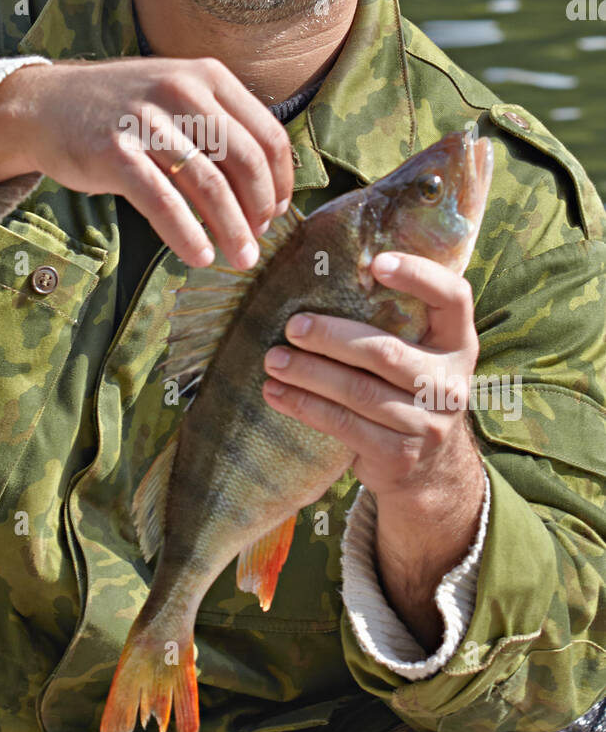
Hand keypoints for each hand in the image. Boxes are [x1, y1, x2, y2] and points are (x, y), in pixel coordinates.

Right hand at [11, 57, 293, 270]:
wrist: (45, 104)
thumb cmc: (122, 108)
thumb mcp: (177, 95)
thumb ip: (220, 124)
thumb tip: (268, 183)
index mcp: (208, 77)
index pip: (266, 134)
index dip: (281, 179)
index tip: (278, 210)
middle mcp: (182, 92)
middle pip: (245, 161)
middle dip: (260, 208)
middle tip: (261, 238)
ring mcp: (147, 121)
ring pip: (209, 185)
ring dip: (232, 229)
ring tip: (240, 257)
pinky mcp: (115, 152)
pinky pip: (163, 201)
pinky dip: (186, 234)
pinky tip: (199, 256)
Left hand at [260, 250, 482, 502]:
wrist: (430, 468)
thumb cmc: (407, 387)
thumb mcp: (419, 351)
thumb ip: (395, 318)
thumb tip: (325, 268)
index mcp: (458, 343)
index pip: (453, 298)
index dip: (419, 276)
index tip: (375, 263)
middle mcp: (449, 383)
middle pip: (385, 352)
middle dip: (331, 337)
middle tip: (293, 326)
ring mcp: (427, 423)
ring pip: (358, 392)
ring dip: (308, 373)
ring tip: (273, 360)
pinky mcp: (399, 455)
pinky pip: (344, 425)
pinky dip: (305, 406)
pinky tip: (276, 393)